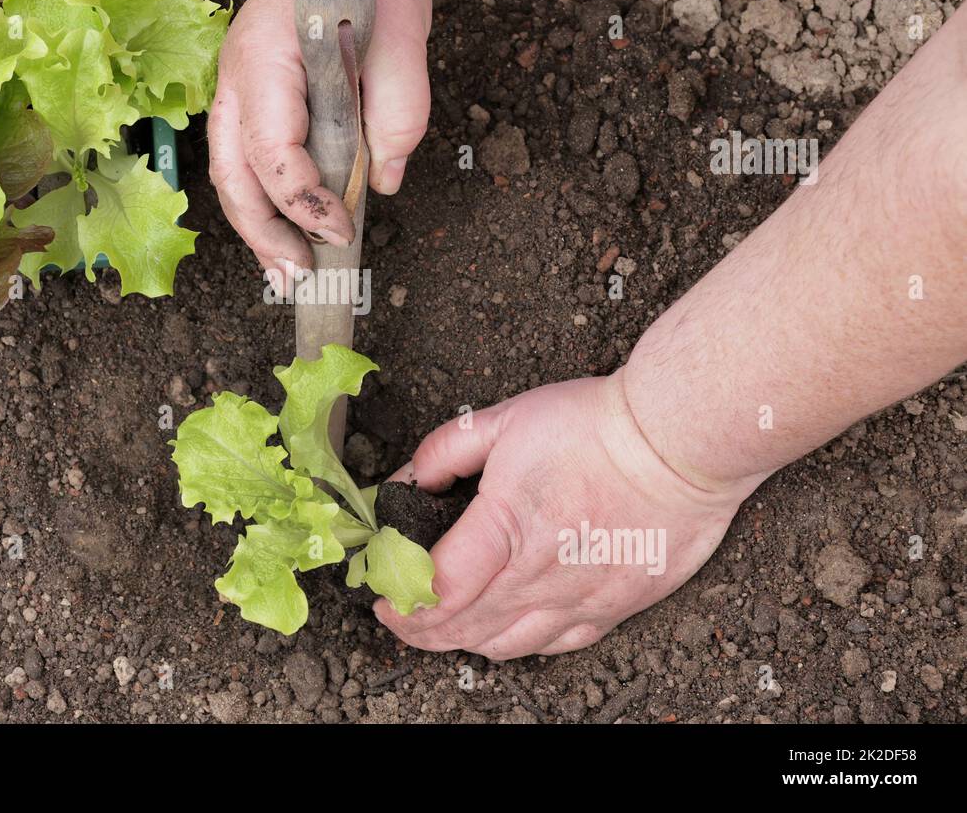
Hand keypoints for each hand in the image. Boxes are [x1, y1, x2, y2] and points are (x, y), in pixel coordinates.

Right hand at [208, 0, 436, 276]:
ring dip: (257, 229)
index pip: (272, 151)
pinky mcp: (250, 99)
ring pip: (231, 175)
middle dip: (265, 235)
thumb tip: (383, 183)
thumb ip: (398, 115)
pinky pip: (246, 162)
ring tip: (286, 275)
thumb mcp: (405, 42)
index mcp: (266, 59)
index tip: (341, 230)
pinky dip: (263, 203)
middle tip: (299, 279)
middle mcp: (237, 77)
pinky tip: (285, 236)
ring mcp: (236, 88)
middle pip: (234, 176)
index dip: (303, 201)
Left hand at [373, 372, 760, 659]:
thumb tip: (409, 480)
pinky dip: (519, 644)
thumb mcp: (504, 418)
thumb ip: (445, 450)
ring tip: (441, 628)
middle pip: (466, 627)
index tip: (383, 597)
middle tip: (400, 617)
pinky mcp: (615, 607)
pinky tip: (503, 632)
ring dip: (464, 642)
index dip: (402, 603)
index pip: (440, 590)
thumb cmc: (597, 424)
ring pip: (508, 645)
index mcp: (508, 526)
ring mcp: (581, 597)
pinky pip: (556, 645)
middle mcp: (542, 574)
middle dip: (421, 629)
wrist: (682, 442)